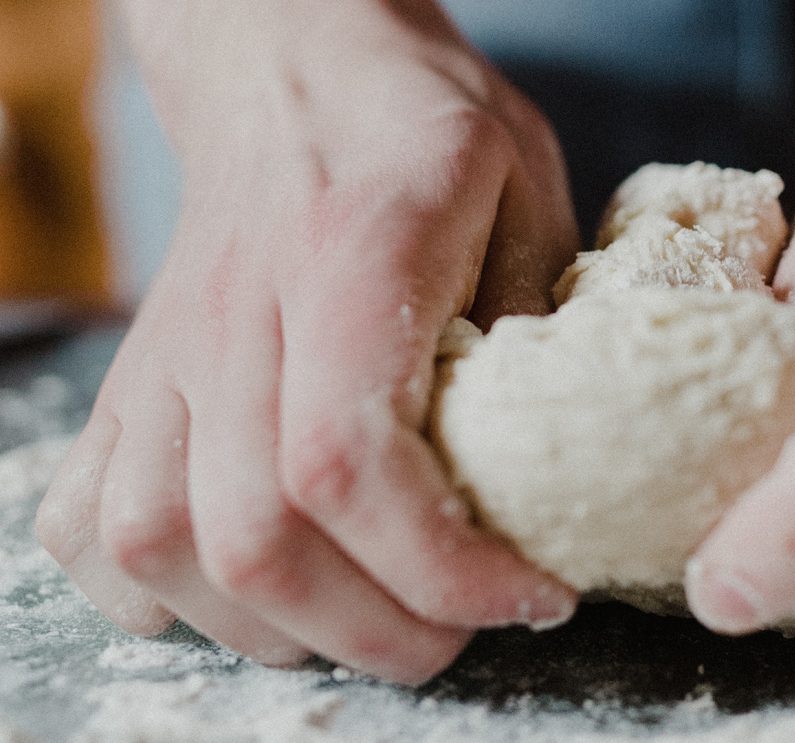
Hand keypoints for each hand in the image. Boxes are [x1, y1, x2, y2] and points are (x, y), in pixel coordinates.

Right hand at [36, 0, 578, 683]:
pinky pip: (92, 529)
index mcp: (349, 257)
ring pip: (163, 550)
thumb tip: (552, 469)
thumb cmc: (420, 132)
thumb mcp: (527, 191)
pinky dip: (167, 593)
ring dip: (281, 628)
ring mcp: (164, 356)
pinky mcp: (130, 385)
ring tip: (375, 613)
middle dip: (379, 630)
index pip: (348, 462)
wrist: (293, 74)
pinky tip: (252, 583)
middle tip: (464, 628)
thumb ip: (543, 321)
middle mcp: (234, 316)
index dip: (440, 567)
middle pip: (256, 538)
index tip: (530, 594)